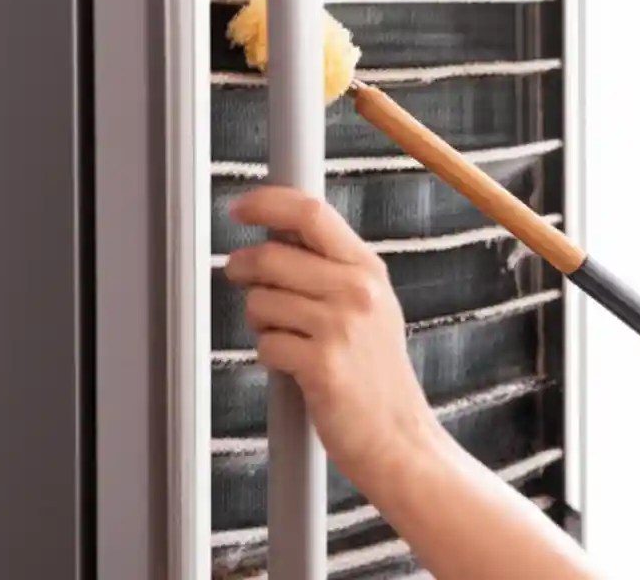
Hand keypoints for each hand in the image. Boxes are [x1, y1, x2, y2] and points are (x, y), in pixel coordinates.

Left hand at [224, 186, 442, 486]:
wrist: (399, 436)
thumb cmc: (375, 374)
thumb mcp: (370, 306)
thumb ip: (331, 268)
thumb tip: (275, 234)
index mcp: (369, 270)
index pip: (311, 213)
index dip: (267, 203)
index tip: (241, 208)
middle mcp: (358, 292)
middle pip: (272, 256)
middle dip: (242, 269)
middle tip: (240, 278)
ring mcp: (341, 328)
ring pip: (260, 302)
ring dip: (260, 322)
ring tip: (288, 339)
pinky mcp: (322, 366)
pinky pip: (265, 345)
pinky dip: (269, 357)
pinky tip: (295, 368)